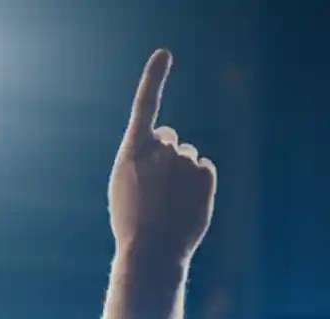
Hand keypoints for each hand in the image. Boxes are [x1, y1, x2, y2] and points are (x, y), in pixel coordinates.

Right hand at [108, 49, 216, 261]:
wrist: (151, 252)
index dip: (154, 78)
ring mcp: (184, 160)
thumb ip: (142, 157)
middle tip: (157, 191)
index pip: (144, 106)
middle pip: (170, 140)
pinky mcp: (205, 173)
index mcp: (132, 150)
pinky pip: (204, 171)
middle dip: (167, 157)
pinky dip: (199, 186)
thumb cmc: (132, 222)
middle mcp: (159, 149)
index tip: (164, 54)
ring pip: (188, 159)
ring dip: (182, 176)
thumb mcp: (124, 185)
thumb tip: (169, 140)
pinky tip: (187, 205)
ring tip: (170, 205)